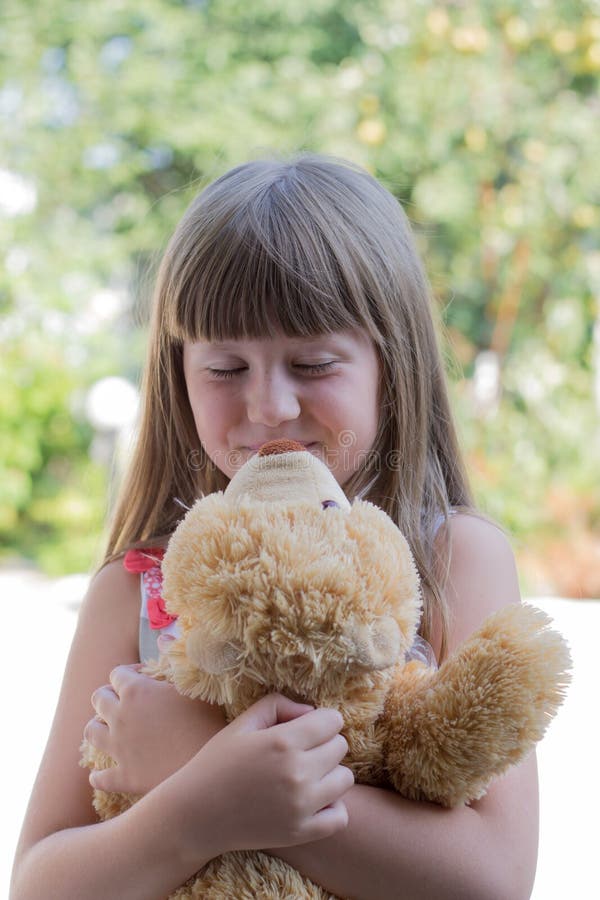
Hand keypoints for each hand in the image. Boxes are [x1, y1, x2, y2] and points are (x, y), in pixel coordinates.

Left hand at [84, 664, 225, 794]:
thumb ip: (175, 655)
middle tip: (125, 700)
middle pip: (98, 698)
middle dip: (108, 695)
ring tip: (110, 728)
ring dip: (98, 727)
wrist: (211, 767)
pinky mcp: (124, 777)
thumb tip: (164, 636)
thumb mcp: (194, 680)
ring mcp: (118, 748)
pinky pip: (100, 777)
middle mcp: (119, 717)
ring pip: (91, 732)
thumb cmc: (209, 718)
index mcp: (135, 691)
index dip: (130, 672)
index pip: (117, 673)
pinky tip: (102, 774)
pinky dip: (99, 775)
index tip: (146, 676)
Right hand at [175, 693, 353, 860]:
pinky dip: (331, 807)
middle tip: (301, 752)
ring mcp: (301, 806)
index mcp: (283, 741)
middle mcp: (297, 772)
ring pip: (345, 779)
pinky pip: (340, 816)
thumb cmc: (216, 763)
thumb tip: (310, 710)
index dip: (321, 720)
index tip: (305, 728)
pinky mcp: (301, 832)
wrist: (194, 815)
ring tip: (306, 775)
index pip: (333, 721)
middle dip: (325, 744)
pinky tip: (311, 801)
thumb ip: (277, 705)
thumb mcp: (242, 723)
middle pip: (340, 747)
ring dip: (330, 773)